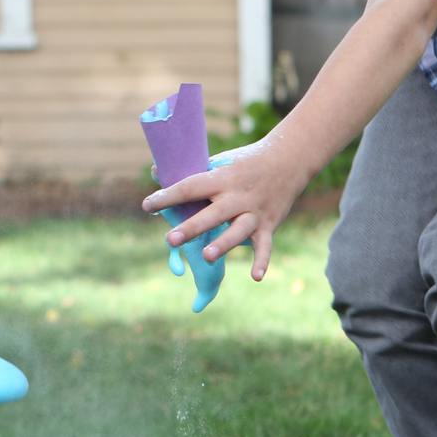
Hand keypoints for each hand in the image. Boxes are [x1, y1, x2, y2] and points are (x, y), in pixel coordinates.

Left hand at [141, 141, 309, 281]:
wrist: (288, 159)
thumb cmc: (243, 163)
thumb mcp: (219, 162)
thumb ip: (192, 173)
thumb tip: (156, 170)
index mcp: (221, 178)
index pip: (190, 187)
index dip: (168, 196)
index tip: (147, 205)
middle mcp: (237, 196)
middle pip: (213, 214)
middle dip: (192, 227)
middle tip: (170, 240)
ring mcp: (254, 212)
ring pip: (238, 230)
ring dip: (224, 244)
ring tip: (206, 257)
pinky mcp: (269, 225)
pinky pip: (265, 245)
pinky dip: (262, 261)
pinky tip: (255, 277)